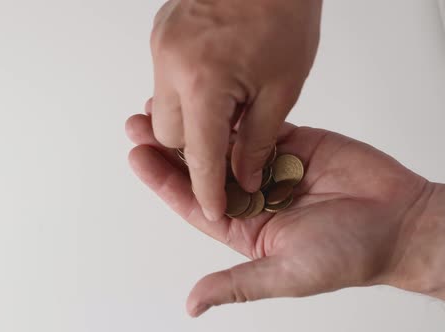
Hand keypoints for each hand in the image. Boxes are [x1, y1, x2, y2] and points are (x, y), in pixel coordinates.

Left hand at [126, 113, 431, 316]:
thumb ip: (238, 284)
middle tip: (139, 123)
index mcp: (245, 226)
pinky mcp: (294, 144)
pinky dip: (233, 113)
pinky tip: (209, 99)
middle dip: (169, 147)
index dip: (162, 179)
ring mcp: (271, 166)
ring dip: (196, 125)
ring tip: (166, 104)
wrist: (402, 222)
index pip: (193, 200)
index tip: (137, 156)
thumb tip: (193, 304)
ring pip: (223, 143)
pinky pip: (256, 125)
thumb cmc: (350, 255)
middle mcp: (252, 195)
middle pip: (200, 168)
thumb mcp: (287, 273)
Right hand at [150, 0, 322, 220]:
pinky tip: (214, 83)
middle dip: (197, 150)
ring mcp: (161, 46)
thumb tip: (244, 177)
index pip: (200, 156)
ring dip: (189, 120)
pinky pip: (164, 80)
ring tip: (223, 114)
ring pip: (163, 108)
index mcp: (204, 84)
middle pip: (169, 136)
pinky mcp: (161, 34)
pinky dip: (185, 93)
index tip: (214, 210)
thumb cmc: (283, 13)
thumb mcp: (281, 87)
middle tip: (229, 149)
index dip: (208, 189)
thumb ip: (258, 139)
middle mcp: (171, 65)